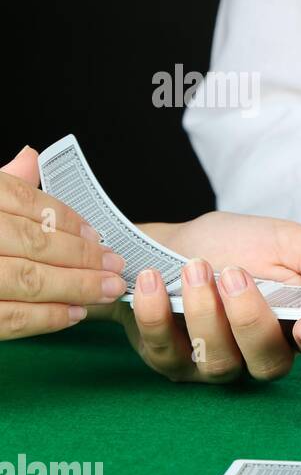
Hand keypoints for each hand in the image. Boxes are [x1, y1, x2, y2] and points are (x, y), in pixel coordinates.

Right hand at [0, 146, 126, 338]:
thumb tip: (30, 157)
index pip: (20, 200)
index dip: (65, 218)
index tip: (96, 233)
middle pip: (30, 243)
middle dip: (80, 257)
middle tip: (115, 266)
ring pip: (23, 280)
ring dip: (72, 288)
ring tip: (104, 290)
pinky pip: (6, 318)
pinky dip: (44, 318)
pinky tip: (73, 314)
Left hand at [103, 213, 300, 382]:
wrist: (165, 242)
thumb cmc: (234, 243)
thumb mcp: (288, 243)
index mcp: (294, 327)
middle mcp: (256, 353)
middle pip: (267, 363)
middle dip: (249, 321)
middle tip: (232, 274)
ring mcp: (212, 363)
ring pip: (218, 361)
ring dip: (203, 313)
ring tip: (194, 268)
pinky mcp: (168, 361)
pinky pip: (164, 353)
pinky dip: (154, 315)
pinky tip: (151, 281)